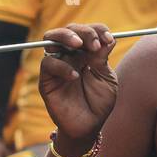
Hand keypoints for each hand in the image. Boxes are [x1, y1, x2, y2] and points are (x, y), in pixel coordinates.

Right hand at [38, 22, 117, 144]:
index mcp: (87, 53)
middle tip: (95, 44)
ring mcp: (58, 65)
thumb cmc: (99, 103)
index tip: (109, 39)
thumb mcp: (106, 79)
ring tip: (80, 46)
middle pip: (70, 30)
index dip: (98, 30)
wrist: (89, 126)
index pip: (88, 31)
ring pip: (51, 39)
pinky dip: (61, 66)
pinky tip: (75, 76)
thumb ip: (103, 59)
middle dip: (83, 31)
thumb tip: (107, 39)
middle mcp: (71, 55)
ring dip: (66, 37)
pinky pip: (48, 63)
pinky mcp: (47, 80)